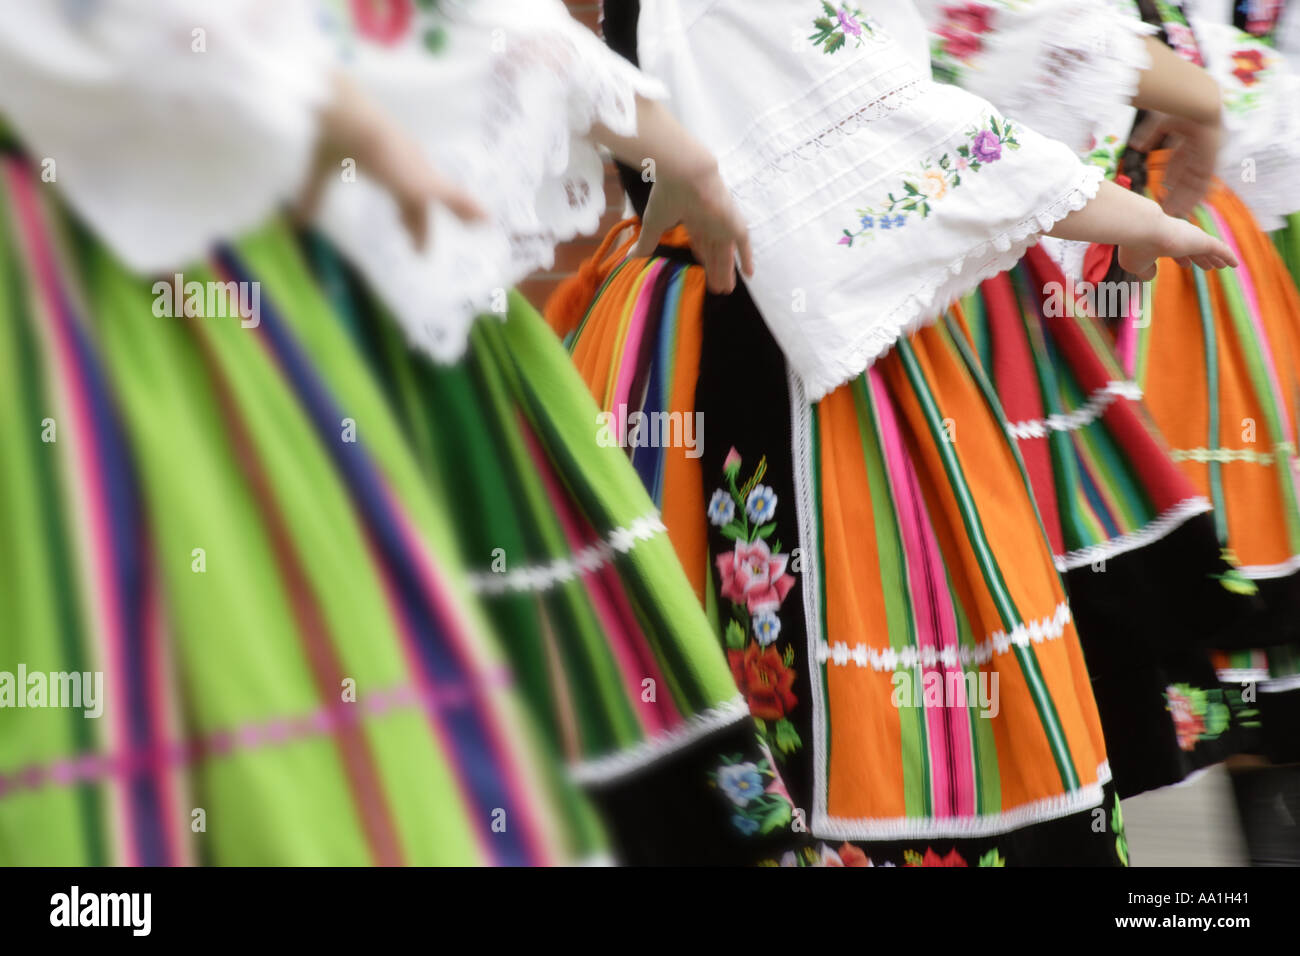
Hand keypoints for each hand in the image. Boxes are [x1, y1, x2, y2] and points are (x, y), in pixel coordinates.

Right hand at [296, 74, 485, 248]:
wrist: (341, 117)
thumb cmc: (329, 136)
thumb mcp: (320, 172)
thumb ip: (313, 197)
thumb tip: (299, 222)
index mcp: (384, 160)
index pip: (399, 192)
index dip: (402, 214)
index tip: (403, 228)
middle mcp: (405, 163)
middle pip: (419, 198)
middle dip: (418, 222)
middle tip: (421, 248)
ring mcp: (416, 171)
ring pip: (441, 195)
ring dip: (458, 210)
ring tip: (479, 224)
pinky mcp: (420, 181)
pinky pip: (451, 198)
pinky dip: (466, 208)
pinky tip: (484, 219)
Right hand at [632, 162, 753, 293]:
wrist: (685, 174)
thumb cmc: (667, 195)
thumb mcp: (654, 224)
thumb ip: (646, 242)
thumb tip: (629, 256)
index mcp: (693, 216)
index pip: (699, 240)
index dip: (701, 256)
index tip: (701, 268)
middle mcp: (709, 220)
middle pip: (714, 250)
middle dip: (714, 268)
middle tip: (716, 287)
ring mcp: (722, 222)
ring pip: (726, 252)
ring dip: (726, 271)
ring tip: (726, 289)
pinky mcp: (733, 224)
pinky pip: (743, 244)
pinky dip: (746, 258)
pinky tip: (749, 275)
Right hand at [1117, 204, 1237, 279]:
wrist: (1143, 229)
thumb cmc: (1135, 247)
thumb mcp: (1135, 264)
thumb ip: (1144, 271)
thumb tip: (1151, 276)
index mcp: (1162, 241)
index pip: (1176, 250)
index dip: (1182, 258)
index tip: (1187, 265)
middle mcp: (1178, 237)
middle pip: (1194, 249)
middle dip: (1201, 258)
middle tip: (1208, 266)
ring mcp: (1191, 238)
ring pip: (1208, 249)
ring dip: (1215, 258)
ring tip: (1224, 266)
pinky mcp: (1202, 241)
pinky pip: (1220, 249)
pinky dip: (1228, 256)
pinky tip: (1235, 264)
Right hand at [1129, 110, 1221, 219]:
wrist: (1199, 107)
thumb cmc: (1181, 110)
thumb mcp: (1160, 124)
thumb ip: (1149, 135)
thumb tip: (1137, 146)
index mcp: (1187, 142)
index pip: (1178, 163)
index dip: (1171, 177)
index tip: (1163, 189)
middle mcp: (1197, 153)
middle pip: (1185, 178)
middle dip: (1176, 193)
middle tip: (1167, 207)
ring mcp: (1204, 160)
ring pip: (1193, 185)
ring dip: (1184, 200)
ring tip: (1175, 215)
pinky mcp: (1210, 165)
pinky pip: (1202, 185)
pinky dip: (1195, 198)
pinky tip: (1188, 209)